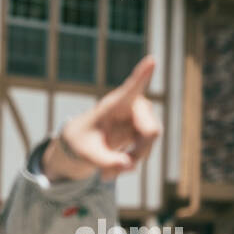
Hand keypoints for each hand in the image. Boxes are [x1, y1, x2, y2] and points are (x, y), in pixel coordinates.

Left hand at [42, 55, 160, 181]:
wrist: (81, 144)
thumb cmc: (81, 141)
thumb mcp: (86, 154)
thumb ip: (105, 160)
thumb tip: (129, 166)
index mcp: (116, 104)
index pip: (132, 88)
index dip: (143, 75)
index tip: (151, 60)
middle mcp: (134, 106)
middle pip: (151, 131)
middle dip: (137, 153)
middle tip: (115, 171)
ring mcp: (141, 118)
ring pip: (150, 144)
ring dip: (130, 162)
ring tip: (105, 174)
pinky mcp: (144, 130)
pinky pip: (145, 151)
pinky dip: (128, 165)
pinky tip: (108, 173)